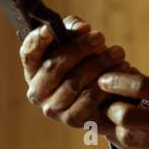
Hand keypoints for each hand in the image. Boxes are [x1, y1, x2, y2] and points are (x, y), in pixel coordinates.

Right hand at [20, 16, 131, 130]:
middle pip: (53, 66)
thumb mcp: (79, 40)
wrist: (108, 95)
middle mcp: (38, 92)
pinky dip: (104, 85)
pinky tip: (119, 72)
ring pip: (73, 83)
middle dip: (79, 48)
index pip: (28, 54)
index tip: (49, 28)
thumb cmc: (88, 61)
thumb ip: (74, 28)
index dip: (37, 41)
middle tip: (100, 37)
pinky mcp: (72, 120)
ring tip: (118, 53)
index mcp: (34, 70)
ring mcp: (53, 108)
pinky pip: (88, 100)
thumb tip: (81, 28)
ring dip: (98, 65)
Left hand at [95, 68, 148, 148]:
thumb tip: (128, 80)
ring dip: (120, 129)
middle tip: (113, 105)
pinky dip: (134, 142)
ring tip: (123, 122)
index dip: (116, 81)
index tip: (104, 79)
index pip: (141, 85)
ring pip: (128, 138)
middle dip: (113, 109)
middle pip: (127, 116)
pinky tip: (137, 135)